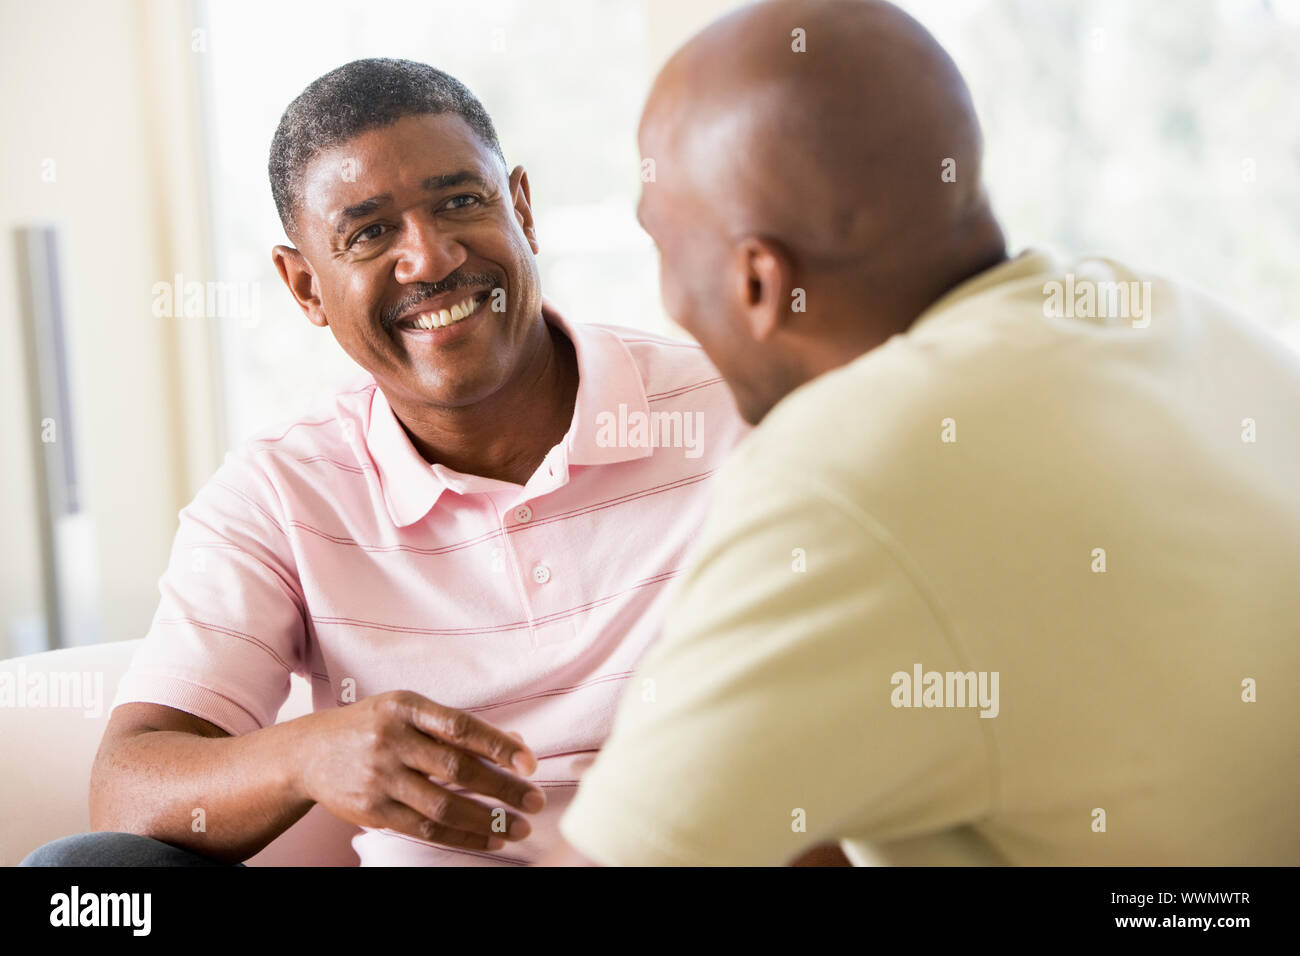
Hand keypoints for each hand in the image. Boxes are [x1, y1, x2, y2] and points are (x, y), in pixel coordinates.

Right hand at [292, 690, 545, 851]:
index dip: (498, 746)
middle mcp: (392, 740)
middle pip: (457, 768)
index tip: (530, 764)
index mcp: (405, 707)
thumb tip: (515, 744)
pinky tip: (488, 838)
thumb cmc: (373, 727)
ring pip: (443, 804)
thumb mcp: (407, 711)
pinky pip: (425, 828)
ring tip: (517, 827)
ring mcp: (381, 777)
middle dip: (502, 788)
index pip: (460, 727)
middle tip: (535, 801)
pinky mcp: (374, 810)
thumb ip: (454, 727)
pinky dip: (461, 836)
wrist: (308, 753)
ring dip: (487, 819)